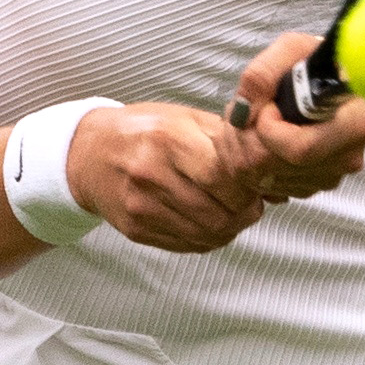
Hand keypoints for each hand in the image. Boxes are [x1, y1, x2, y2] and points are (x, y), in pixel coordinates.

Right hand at [66, 103, 268, 252]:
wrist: (89, 153)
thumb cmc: (144, 131)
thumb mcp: (185, 119)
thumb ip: (229, 142)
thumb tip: (276, 173)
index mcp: (168, 140)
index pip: (224, 179)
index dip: (249, 188)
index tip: (255, 185)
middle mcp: (151, 175)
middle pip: (220, 213)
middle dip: (245, 212)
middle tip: (250, 203)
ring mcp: (141, 207)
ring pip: (208, 235)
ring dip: (230, 228)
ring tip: (232, 212)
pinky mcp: (136, 230)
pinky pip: (188, 245)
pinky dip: (207, 238)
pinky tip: (207, 220)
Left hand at [222, 33, 364, 198]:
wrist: (319, 84)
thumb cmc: (312, 66)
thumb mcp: (290, 50)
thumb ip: (263, 73)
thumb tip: (245, 112)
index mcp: (356, 121)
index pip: (302, 148)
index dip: (272, 130)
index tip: (267, 108)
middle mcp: (349, 155)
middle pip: (276, 165)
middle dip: (250, 137)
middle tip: (251, 112)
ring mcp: (332, 174)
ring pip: (268, 176)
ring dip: (248, 147)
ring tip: (255, 120)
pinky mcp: (315, 185)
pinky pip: (271, 184)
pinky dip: (255, 163)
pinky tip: (263, 138)